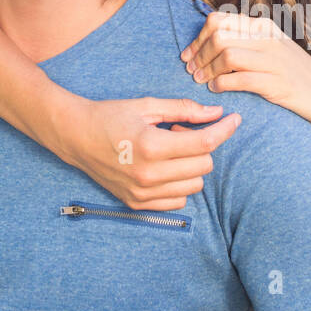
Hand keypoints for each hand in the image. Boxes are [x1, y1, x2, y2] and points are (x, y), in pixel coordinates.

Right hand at [59, 95, 241, 208]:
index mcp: (151, 146)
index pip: (204, 143)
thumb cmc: (110, 116)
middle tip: (179, 130)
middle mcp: (149, 174)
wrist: (75, 136)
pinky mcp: (138, 204)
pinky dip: (179, 183)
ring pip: (194, 185)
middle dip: (201, 145)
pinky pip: (177, 200)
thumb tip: (216, 113)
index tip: (234, 119)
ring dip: (191, 165)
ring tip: (169, 148)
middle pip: (203, 166)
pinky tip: (164, 166)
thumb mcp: (146, 106)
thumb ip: (184, 110)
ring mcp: (143, 193)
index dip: (224, 130)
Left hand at [180, 12, 310, 153]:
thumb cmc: (293, 74)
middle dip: (199, 54)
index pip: (217, 19)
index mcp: (262, 26)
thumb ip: (245, 40)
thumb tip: (208, 40)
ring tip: (200, 81)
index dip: (197, 37)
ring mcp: (274, 60)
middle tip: (190, 70)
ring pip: (227, 54)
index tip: (188, 54)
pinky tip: (216, 89)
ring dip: (207, 69)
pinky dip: (221, 83)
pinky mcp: (278, 84)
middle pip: (218, 36)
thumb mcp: (270, 48)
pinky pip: (240, 79)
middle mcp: (267, 39)